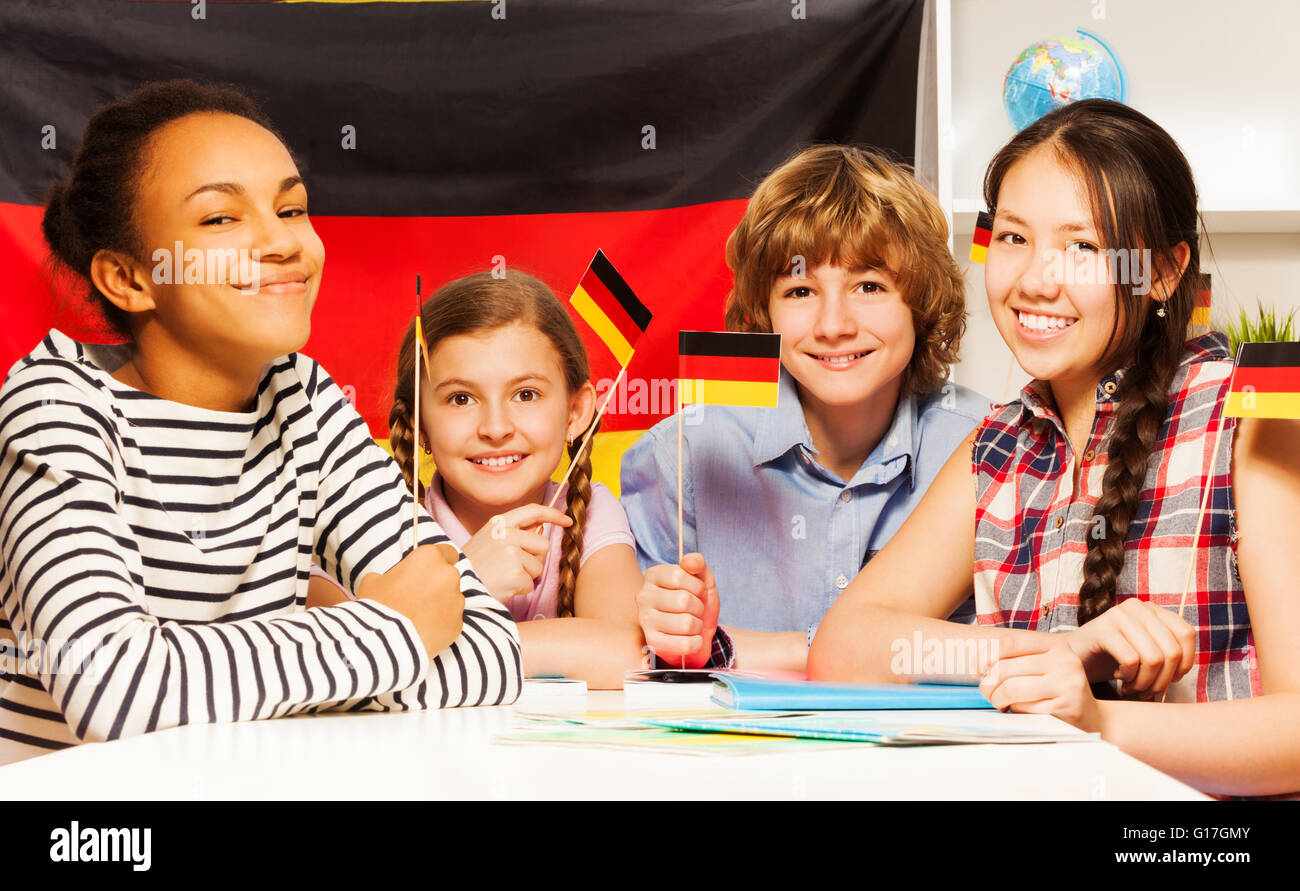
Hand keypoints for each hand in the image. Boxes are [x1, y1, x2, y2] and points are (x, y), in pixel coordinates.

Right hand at [358, 544, 464, 658]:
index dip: (438, 561)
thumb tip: (393, 580)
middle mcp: (448, 575)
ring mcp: (456, 601)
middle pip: (448, 577)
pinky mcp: (457, 624)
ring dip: (440, 605)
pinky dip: (441, 624)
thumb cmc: (377, 606)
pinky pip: (451, 620)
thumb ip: (392, 574)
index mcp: (429, 557)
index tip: (428, 571)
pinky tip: (422, 630)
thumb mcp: (374, 580)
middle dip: (437, 584)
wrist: (384, 642)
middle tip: (417, 597)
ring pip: (452, 599)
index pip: (447, 552)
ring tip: (417, 617)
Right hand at [461, 504, 571, 602]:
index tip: (567, 521)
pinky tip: (502, 587)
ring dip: (525, 576)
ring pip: (538, 566)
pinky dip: (519, 589)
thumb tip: (540, 530)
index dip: (552, 514)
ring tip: (502, 577)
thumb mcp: (488, 540)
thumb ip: (512, 533)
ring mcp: (511, 552)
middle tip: (509, 567)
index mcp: (499, 523)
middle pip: (543, 545)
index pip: (532, 511)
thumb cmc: (472, 567)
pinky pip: (530, 583)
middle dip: (534, 559)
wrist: (454, 587)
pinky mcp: (515, 573)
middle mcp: (506, 534)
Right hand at [636, 552, 719, 668]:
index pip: (679, 575)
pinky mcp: (652, 643)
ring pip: (686, 623)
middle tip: (695, 610)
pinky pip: (684, 644)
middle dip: (699, 607)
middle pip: (683, 600)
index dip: (697, 586)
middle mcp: (644, 596)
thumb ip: (698, 564)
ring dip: (697, 625)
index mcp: (653, 575)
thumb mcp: (703, 580)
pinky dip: (696, 642)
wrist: (698, 633)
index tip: (697, 591)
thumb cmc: (697, 603)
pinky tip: (689, 638)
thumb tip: (689, 561)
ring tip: (692, 624)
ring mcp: (645, 620)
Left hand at [980, 634, 1102, 732]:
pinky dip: (1015, 712)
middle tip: (988, 692)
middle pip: (1005, 668)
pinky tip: (1020, 712)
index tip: (977, 668)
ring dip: (997, 699)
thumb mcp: (1042, 666)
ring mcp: (1067, 684)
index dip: (985, 655)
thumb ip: (1016, 659)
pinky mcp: (1065, 707)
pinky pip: (1023, 709)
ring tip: (1000, 702)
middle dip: (988, 684)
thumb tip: (977, 662)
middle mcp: (1064, 661)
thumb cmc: (1058, 690)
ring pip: (1011, 688)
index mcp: (1056, 645)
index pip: (1010, 642)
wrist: (1093, 718)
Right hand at [1065, 598, 1195, 697]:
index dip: (1184, 662)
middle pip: (1172, 651)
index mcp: (1152, 610)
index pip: (1186, 634)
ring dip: (1145, 682)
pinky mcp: (1102, 628)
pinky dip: (1128, 677)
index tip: (1169, 679)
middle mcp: (1138, 607)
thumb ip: (1166, 654)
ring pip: (1154, 658)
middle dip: (1162, 680)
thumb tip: (1182, 672)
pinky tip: (1118, 677)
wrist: (1069, 659)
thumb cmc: (1110, 660)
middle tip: (1146, 691)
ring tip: (1132, 687)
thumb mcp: (1145, 653)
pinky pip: (1131, 660)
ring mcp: (1119, 615)